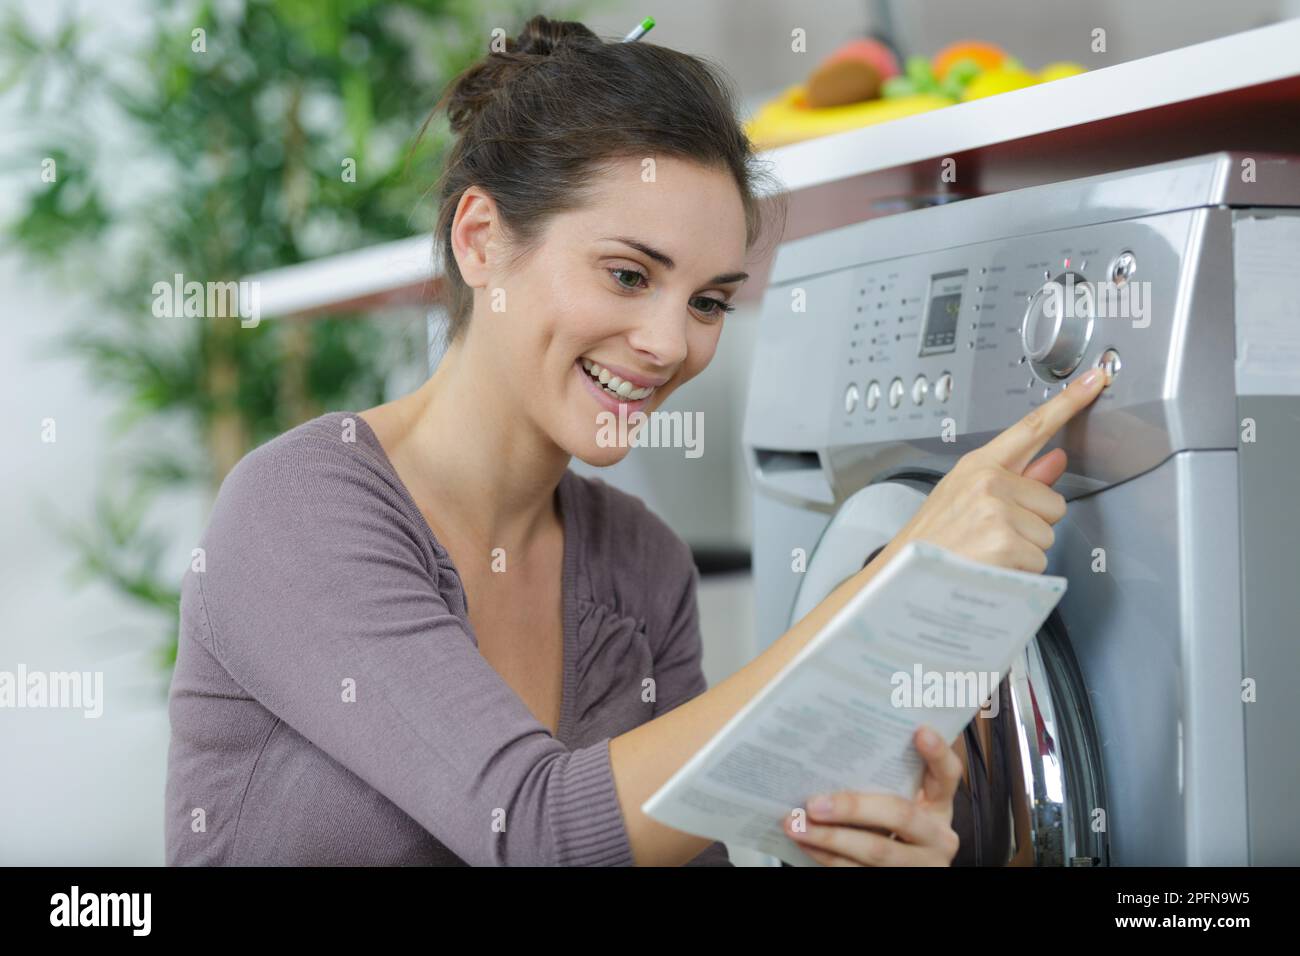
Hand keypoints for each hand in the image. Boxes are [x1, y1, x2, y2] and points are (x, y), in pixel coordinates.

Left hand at [783, 725, 962, 865]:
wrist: (903, 867)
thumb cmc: (894, 825)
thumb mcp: (901, 800)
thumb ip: (882, 777)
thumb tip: (833, 748)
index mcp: (939, 804)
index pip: (948, 774)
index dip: (937, 753)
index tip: (920, 731)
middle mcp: (936, 836)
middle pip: (900, 814)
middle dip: (853, 807)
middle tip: (813, 802)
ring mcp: (919, 864)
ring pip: (876, 851)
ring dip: (829, 838)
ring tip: (795, 824)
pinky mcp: (895, 881)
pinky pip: (857, 871)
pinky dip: (826, 857)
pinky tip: (805, 842)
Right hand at [878, 365, 1109, 572]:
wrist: (901, 576)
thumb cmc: (931, 540)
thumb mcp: (965, 498)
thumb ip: (1018, 478)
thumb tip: (1055, 459)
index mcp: (978, 466)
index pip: (1031, 427)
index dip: (1068, 403)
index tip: (1094, 380)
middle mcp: (988, 482)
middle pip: (1052, 501)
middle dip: (1033, 524)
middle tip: (993, 535)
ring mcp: (997, 511)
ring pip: (1048, 534)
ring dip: (1024, 550)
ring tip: (987, 552)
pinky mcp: (1005, 542)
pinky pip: (1039, 560)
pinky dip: (1019, 572)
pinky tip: (990, 567)